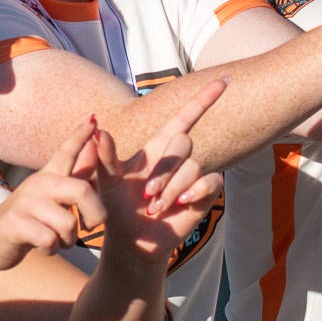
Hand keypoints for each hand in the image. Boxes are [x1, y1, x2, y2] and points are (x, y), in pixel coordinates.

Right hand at [0, 117, 105, 273]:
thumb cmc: (30, 218)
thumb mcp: (52, 196)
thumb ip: (75, 174)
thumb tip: (97, 144)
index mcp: (49, 177)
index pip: (66, 151)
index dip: (80, 136)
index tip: (94, 120)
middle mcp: (38, 185)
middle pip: (82, 191)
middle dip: (96, 213)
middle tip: (92, 226)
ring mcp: (25, 203)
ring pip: (68, 224)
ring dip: (68, 240)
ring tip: (57, 239)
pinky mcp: (16, 224)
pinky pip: (50, 240)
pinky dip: (52, 248)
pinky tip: (43, 246)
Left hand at [94, 78, 227, 266]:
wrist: (130, 240)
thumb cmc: (116, 208)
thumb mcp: (106, 180)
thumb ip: (104, 155)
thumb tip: (96, 127)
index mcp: (157, 148)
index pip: (185, 117)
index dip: (203, 99)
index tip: (224, 80)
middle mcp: (178, 159)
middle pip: (184, 142)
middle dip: (165, 169)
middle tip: (147, 193)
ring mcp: (193, 176)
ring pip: (194, 166)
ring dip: (173, 188)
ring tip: (156, 206)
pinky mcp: (204, 194)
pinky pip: (210, 182)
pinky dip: (193, 192)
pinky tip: (180, 204)